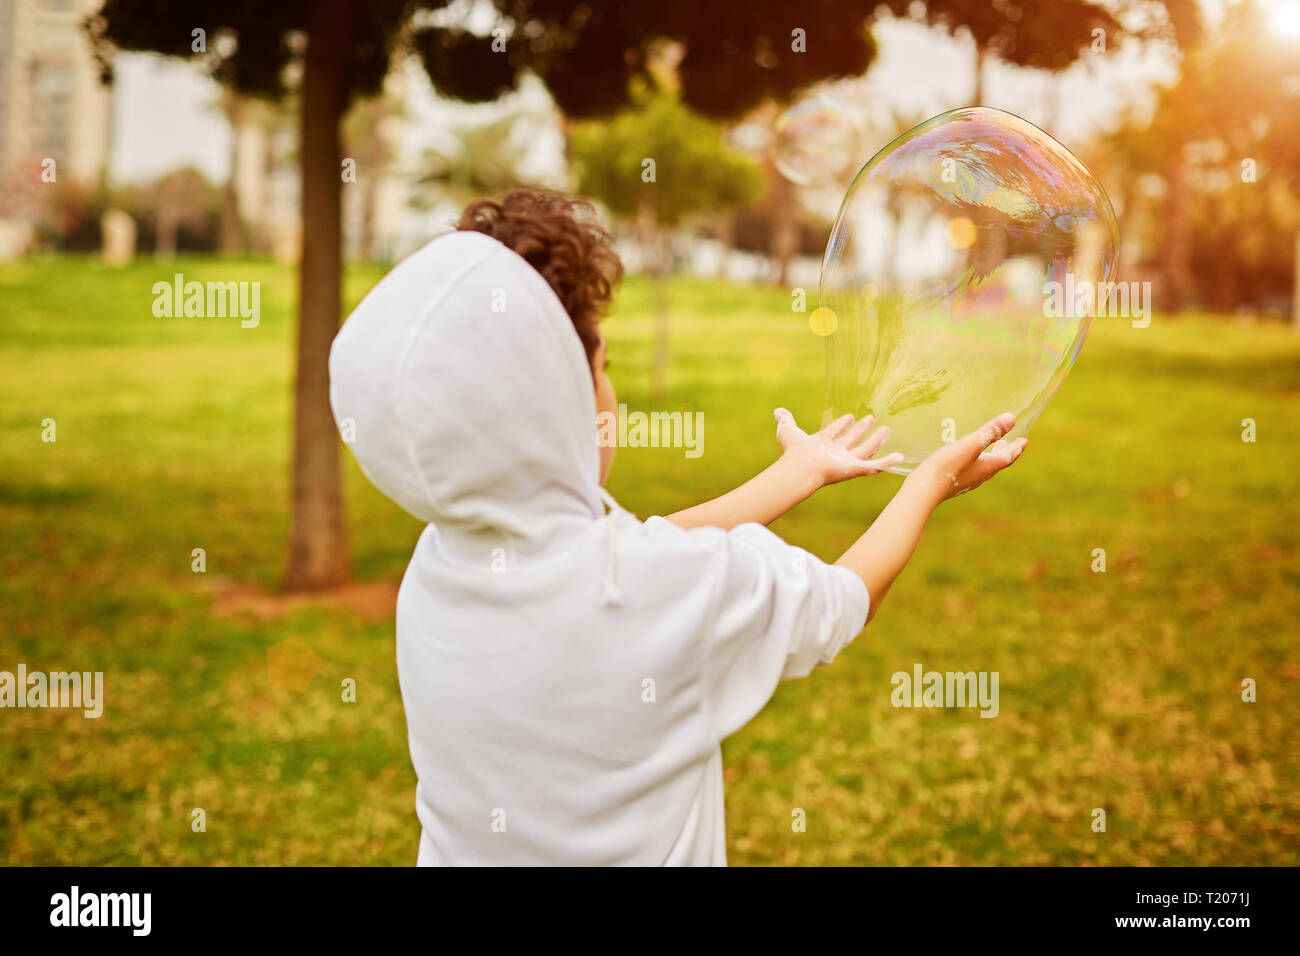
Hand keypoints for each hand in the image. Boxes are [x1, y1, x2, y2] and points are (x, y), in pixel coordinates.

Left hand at [774, 407, 903, 488]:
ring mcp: (846, 462)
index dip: (841, 425)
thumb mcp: (788, 430)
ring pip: (865, 450)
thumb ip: (785, 420)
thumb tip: (778, 410)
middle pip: (852, 440)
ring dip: (876, 440)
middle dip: (861, 430)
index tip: (849, 416)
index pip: (834, 433)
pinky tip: (899, 456)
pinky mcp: (855, 469)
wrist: (801, 466)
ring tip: (886, 429)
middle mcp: (835, 453)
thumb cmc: (793, 451)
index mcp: (822, 444)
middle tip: (871, 419)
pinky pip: (875, 466)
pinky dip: (888, 462)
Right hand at [905, 412, 1026, 506]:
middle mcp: (979, 476)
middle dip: (1004, 451)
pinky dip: (976, 462)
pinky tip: (966, 461)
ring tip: (990, 450)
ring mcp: (966, 481)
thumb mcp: (971, 444)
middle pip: (997, 462)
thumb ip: (990, 431)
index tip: (1025, 441)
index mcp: (987, 467)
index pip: (1007, 457)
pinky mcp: (953, 483)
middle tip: (1010, 443)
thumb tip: (1012, 418)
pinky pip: (971, 471)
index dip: (1016, 448)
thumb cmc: (948, 466)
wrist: (924, 490)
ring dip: (990, 457)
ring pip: (984, 468)